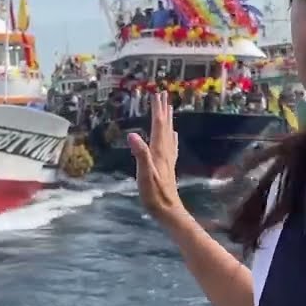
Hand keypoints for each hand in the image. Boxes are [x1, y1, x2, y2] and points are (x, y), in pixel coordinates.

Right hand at [128, 91, 184, 221]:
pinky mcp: (168, 166)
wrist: (168, 211)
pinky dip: (171, 136)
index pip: (158, 125)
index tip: (156, 94)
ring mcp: (168, 159)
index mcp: (159, 151)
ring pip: (169, 134)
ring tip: (168, 109)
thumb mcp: (144, 174)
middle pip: (165, 126)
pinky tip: (174, 135)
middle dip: (163, 110)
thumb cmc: (154, 194)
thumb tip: (132, 134)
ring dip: (167, 120)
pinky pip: (171, 145)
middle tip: (163, 94)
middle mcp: (166, 152)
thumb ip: (140, 154)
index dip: (157, 109)